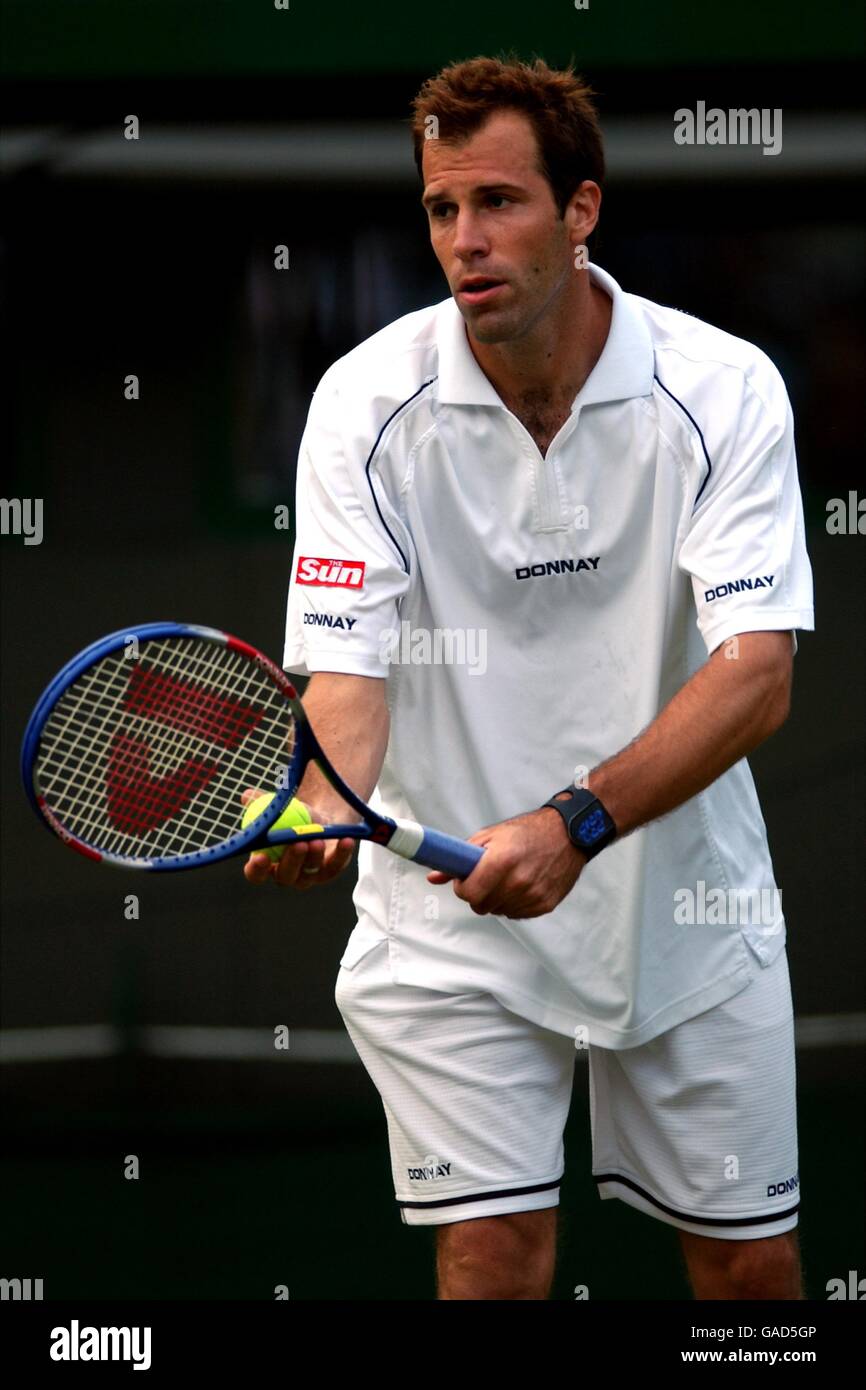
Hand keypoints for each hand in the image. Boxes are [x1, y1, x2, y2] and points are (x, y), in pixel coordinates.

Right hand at [240, 788, 356, 888]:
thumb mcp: (279, 807)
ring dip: (313, 856)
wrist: (321, 817)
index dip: (256, 869)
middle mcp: (287, 875)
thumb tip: (247, 796)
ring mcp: (310, 876)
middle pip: (285, 876)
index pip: (256, 874)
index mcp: (267, 864)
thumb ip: (262, 803)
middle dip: (291, 861)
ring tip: (316, 838)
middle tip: (297, 844)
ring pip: (310, 871)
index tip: (260, 856)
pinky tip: (345, 840)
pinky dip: (341, 853)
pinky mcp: (331, 871)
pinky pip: (336, 865)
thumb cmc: (293, 815)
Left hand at [426, 807, 585, 918]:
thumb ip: (460, 858)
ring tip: (508, 878)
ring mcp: (533, 895)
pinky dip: (514, 903)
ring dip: (497, 899)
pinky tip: (522, 885)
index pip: (468, 894)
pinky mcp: (545, 905)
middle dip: (478, 894)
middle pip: (481, 906)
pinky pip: (516, 914)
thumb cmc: (527, 832)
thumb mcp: (490, 836)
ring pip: (498, 911)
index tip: (466, 880)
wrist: (568, 835)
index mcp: (501, 861)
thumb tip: (434, 877)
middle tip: (487, 878)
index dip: (463, 887)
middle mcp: (518, 881)